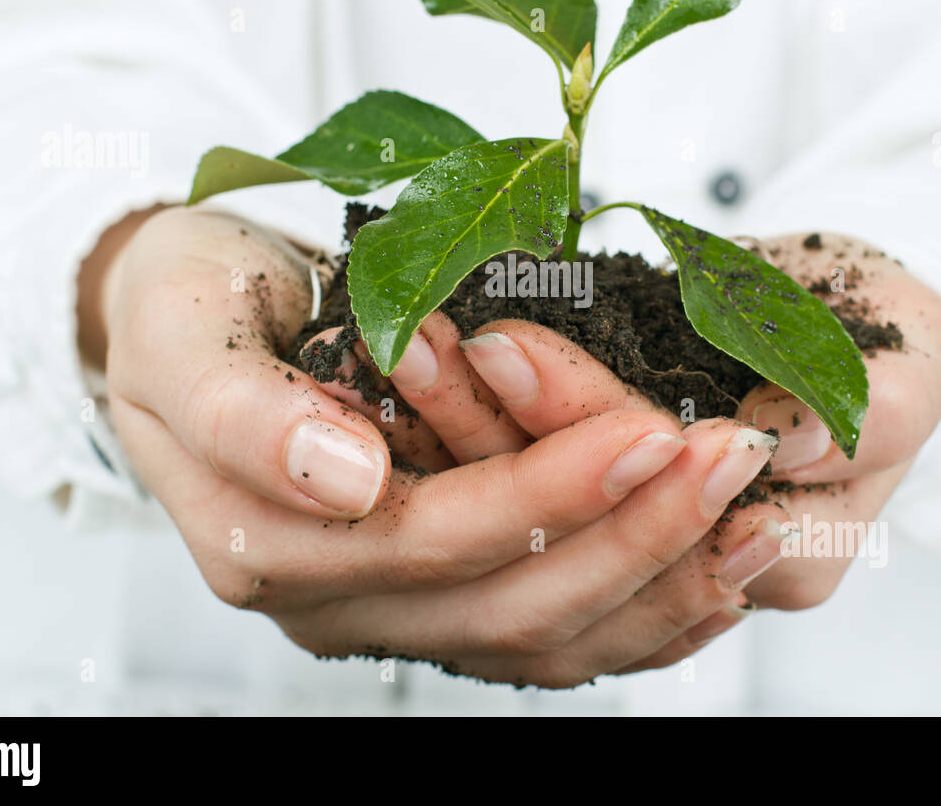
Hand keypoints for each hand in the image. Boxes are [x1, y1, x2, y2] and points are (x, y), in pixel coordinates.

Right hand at [86, 205, 775, 685]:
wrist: (190, 319)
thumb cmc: (188, 304)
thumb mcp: (182, 325)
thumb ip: (243, 409)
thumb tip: (344, 479)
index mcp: (267, 543)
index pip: (434, 538)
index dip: (548, 494)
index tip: (652, 430)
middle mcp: (333, 602)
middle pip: (507, 602)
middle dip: (632, 535)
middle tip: (730, 457)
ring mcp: (388, 609)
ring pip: (544, 637)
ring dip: (659, 584)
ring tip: (758, 524)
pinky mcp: (435, 593)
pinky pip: (550, 632)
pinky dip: (640, 608)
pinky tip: (717, 572)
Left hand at [440, 231, 940, 676]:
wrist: (835, 317)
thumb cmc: (885, 339)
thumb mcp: (916, 361)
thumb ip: (878, 412)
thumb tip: (793, 442)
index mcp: (782, 556)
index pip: (664, 515)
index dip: (577, 430)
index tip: (504, 344)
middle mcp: (694, 571)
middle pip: (571, 532)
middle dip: (490, 429)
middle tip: (421, 333)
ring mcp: (632, 548)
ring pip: (526, 528)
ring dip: (455, 431)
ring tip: (400, 340)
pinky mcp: (588, 515)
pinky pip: (510, 499)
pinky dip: (457, 435)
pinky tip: (410, 369)